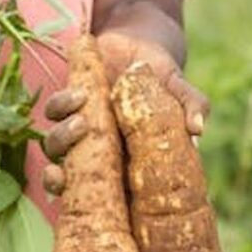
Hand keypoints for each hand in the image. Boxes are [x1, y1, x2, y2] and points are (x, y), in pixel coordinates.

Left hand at [40, 32, 209, 193]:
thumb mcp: (181, 91)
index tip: (95, 202)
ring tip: (83, 117)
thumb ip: (192, 107)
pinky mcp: (67, 104)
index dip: (95, 207)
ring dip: (63, 136)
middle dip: (66, 177)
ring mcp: (79, 130)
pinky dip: (61, 105)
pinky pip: (53, 112)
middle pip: (70, 180)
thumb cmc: (164, 78)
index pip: (107, 195)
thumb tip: (198, 130)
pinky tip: (80, 93)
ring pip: (55, 147)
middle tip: (90, 153)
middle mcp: (96, 153)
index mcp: (123, 163)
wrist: (140, 45)